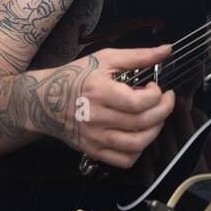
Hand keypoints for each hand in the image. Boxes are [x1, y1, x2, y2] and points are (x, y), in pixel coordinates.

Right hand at [54, 43, 175, 168]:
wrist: (43, 101)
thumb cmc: (75, 76)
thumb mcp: (105, 58)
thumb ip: (138, 55)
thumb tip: (167, 49)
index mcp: (100, 92)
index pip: (139, 102)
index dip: (157, 95)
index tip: (155, 87)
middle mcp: (96, 118)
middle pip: (142, 123)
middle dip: (163, 111)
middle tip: (165, 101)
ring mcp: (94, 137)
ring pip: (136, 145)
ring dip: (155, 131)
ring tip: (156, 118)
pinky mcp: (92, 150)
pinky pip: (123, 161)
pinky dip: (138, 150)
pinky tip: (139, 134)